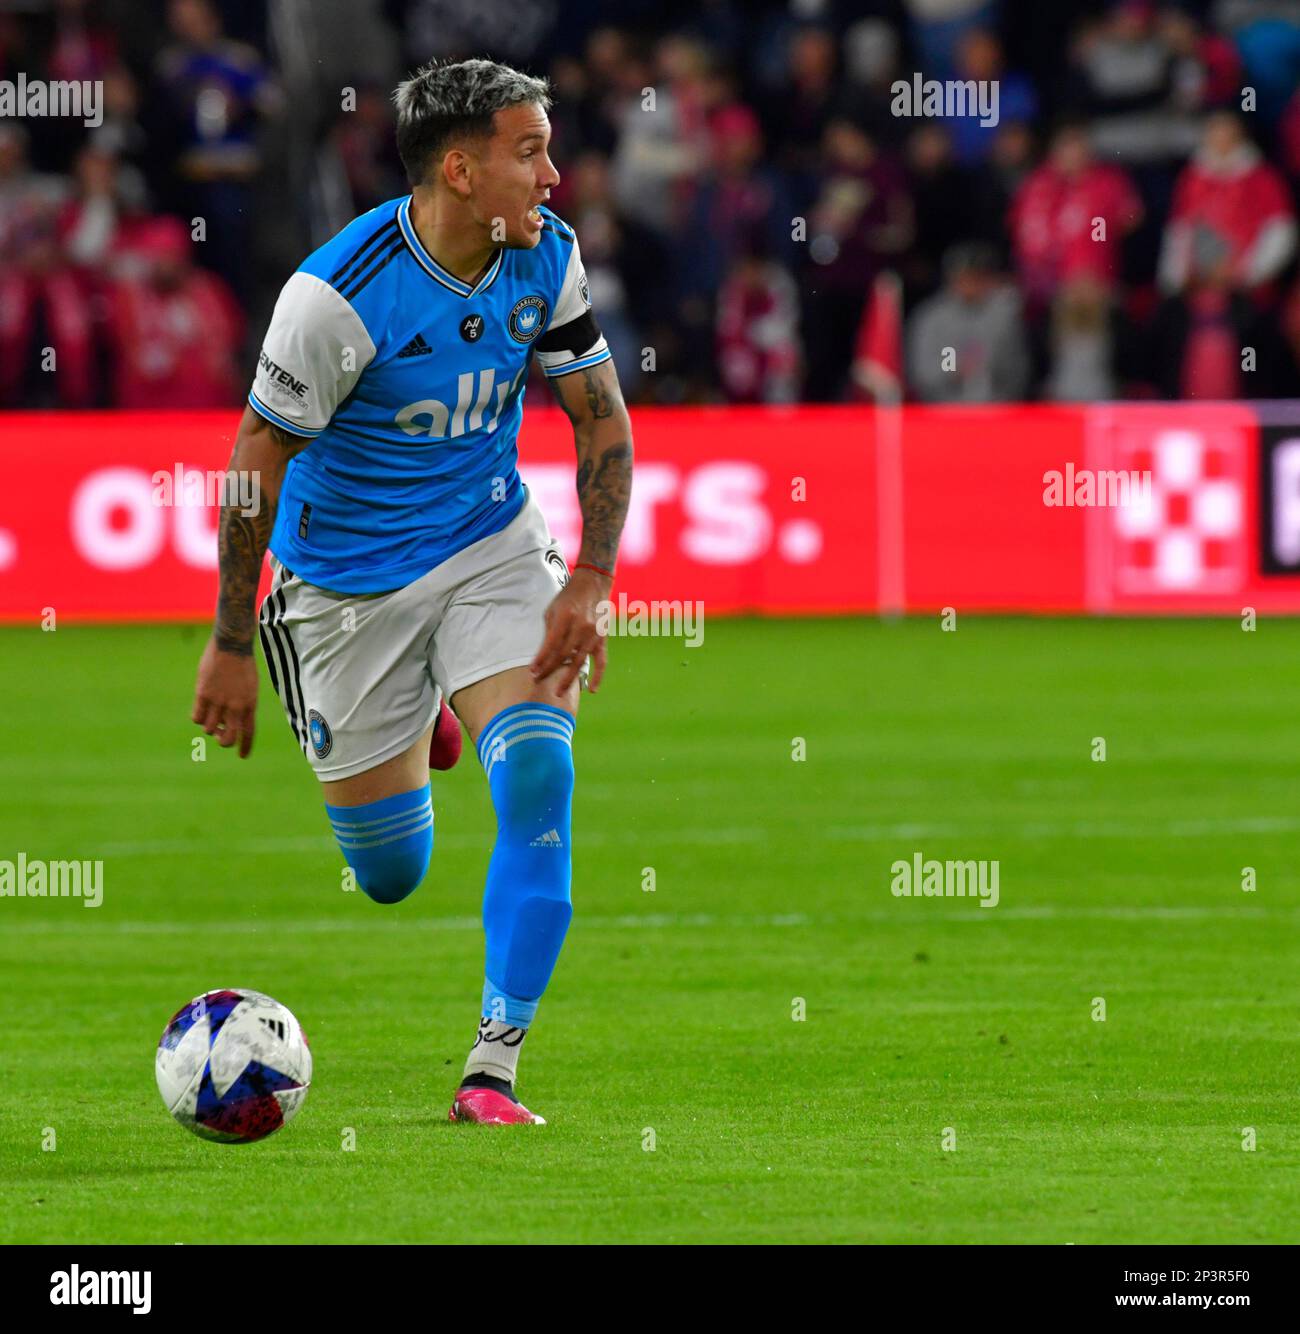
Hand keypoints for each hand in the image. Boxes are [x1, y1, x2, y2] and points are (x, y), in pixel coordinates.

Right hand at [192, 636, 258, 756]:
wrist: (233, 645)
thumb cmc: (242, 664)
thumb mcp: (249, 687)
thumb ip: (241, 704)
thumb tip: (227, 719)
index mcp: (250, 704)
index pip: (249, 732)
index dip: (245, 746)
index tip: (242, 756)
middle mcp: (236, 707)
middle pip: (228, 738)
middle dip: (223, 740)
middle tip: (219, 732)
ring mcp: (219, 701)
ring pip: (209, 729)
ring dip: (209, 726)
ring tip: (210, 715)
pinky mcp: (203, 694)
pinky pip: (196, 717)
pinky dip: (197, 718)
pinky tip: (200, 709)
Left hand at [530, 567, 609, 693]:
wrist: (593, 584)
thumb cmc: (568, 597)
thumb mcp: (553, 609)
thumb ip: (549, 632)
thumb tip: (543, 656)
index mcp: (565, 617)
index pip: (551, 644)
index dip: (541, 660)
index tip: (532, 672)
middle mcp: (580, 627)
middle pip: (563, 655)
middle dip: (549, 670)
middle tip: (538, 682)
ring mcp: (593, 634)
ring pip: (580, 661)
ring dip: (568, 678)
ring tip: (558, 693)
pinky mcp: (602, 639)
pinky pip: (601, 661)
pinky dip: (597, 676)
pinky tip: (591, 690)